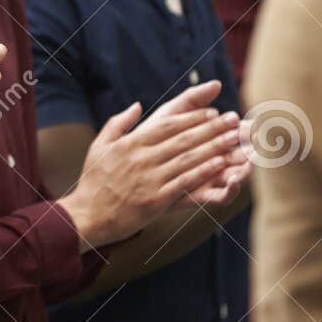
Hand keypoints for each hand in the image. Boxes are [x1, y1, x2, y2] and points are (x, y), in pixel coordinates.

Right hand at [57, 80, 246, 248]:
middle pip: (184, 139)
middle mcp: (142, 158)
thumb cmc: (94, 180)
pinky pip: (185, 182)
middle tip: (233, 120)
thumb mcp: (99, 146)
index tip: (213, 112)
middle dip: (211, 128)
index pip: (168, 125)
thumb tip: (138, 105)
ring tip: (233, 140)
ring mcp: (150, 179)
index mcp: (130, 143)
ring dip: (214, 147)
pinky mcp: (156, 200)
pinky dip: (203, 172)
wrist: (87, 216)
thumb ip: (118, 123)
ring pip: (188, 159)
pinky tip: (220, 165)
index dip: (193, 117)